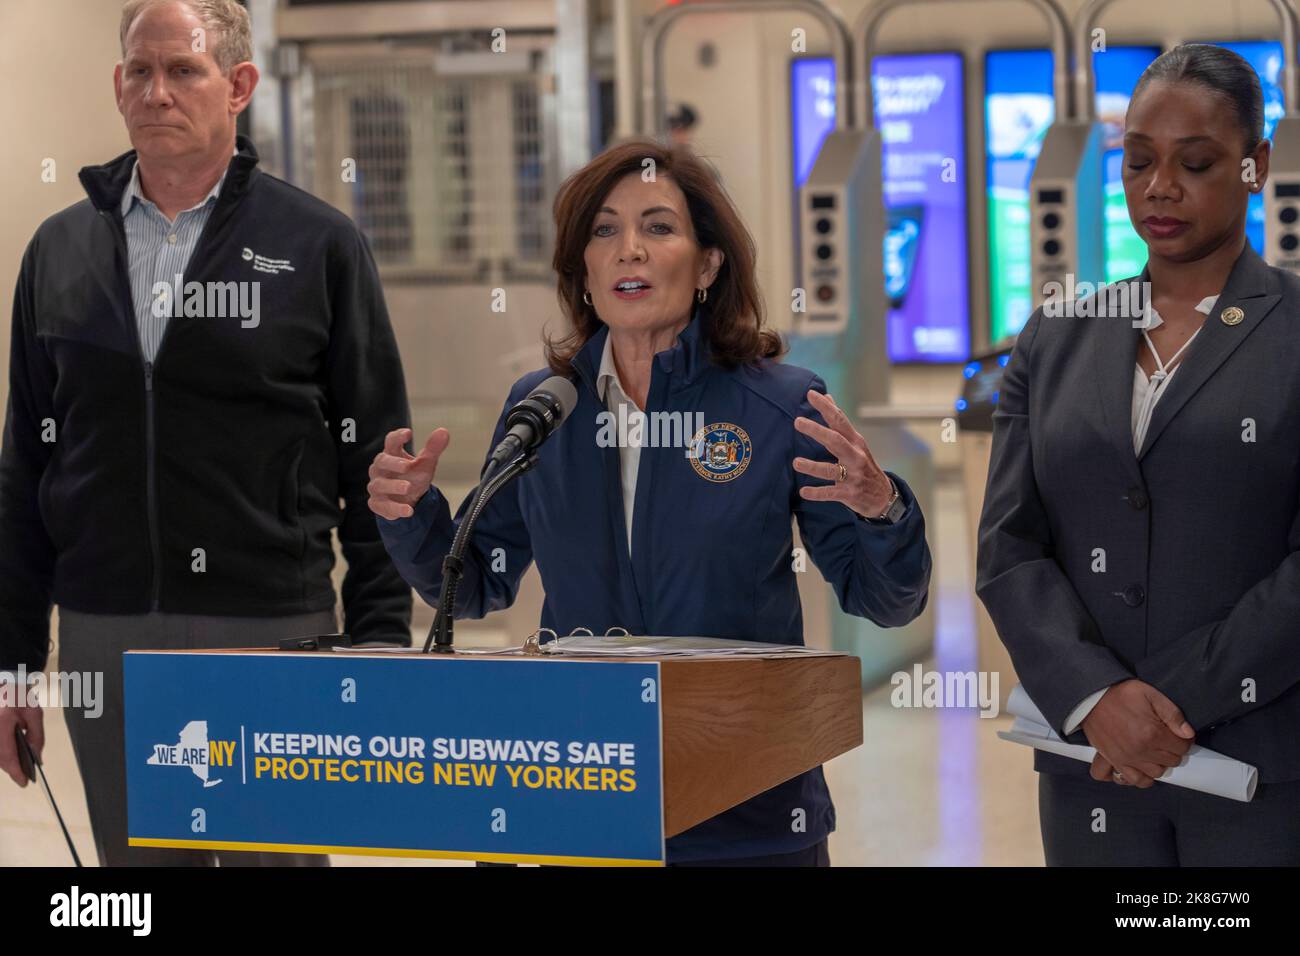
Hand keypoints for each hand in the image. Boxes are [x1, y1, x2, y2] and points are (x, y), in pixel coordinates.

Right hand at [0, 698, 43, 787]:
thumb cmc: (20, 695)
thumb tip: (37, 758)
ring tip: (19, 766)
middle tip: (24, 776)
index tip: (23, 783)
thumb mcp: (34, 715)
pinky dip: (2, 754)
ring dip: (6, 761)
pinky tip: (11, 755)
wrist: (6, 682)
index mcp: (3, 723)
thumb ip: (36, 737)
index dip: (15, 772)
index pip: (8, 755)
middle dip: (12, 768)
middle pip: (0, 758)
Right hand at [367, 427, 449, 519]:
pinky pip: (383, 506)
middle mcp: (380, 469)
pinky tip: (408, 510)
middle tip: (406, 465)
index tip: (408, 434)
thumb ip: (433, 448)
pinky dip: (395, 508)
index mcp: (391, 454)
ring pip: (379, 485)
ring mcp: (377, 486)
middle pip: (381, 461)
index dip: (398, 437)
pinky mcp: (377, 503)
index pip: (391, 441)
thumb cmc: (412, 476)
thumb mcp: (425, 463)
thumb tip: (443, 431)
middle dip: (393, 463)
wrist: (409, 500)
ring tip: (407, 487)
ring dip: (393, 486)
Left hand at [792, 389, 893, 517]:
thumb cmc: (863, 464)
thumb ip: (839, 421)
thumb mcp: (855, 442)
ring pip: (831, 470)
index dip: (826, 407)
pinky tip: (803, 492)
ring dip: (813, 466)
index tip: (811, 394)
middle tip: (797, 422)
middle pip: (835, 441)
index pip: (840, 420)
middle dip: (817, 431)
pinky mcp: (848, 494)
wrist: (883, 496)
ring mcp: (852, 476)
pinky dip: (817, 493)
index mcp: (855, 441)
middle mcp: (855, 456)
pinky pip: (830, 493)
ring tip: (796, 462)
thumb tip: (827, 397)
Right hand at [1082, 679, 1194, 787]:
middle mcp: (1141, 750)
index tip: (1178, 733)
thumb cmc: (1120, 695)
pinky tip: (1143, 766)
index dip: (1183, 739)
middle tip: (1165, 738)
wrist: (1090, 699)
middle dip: (1173, 750)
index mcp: (1152, 733)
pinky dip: (1142, 778)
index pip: (1182, 746)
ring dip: (1160, 763)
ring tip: (1155, 751)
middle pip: (1172, 761)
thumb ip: (1172, 714)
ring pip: (1157, 773)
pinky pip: (1134, 780)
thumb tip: (1188, 733)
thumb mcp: (1149, 694)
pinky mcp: (1115, 761)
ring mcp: (1127, 758)